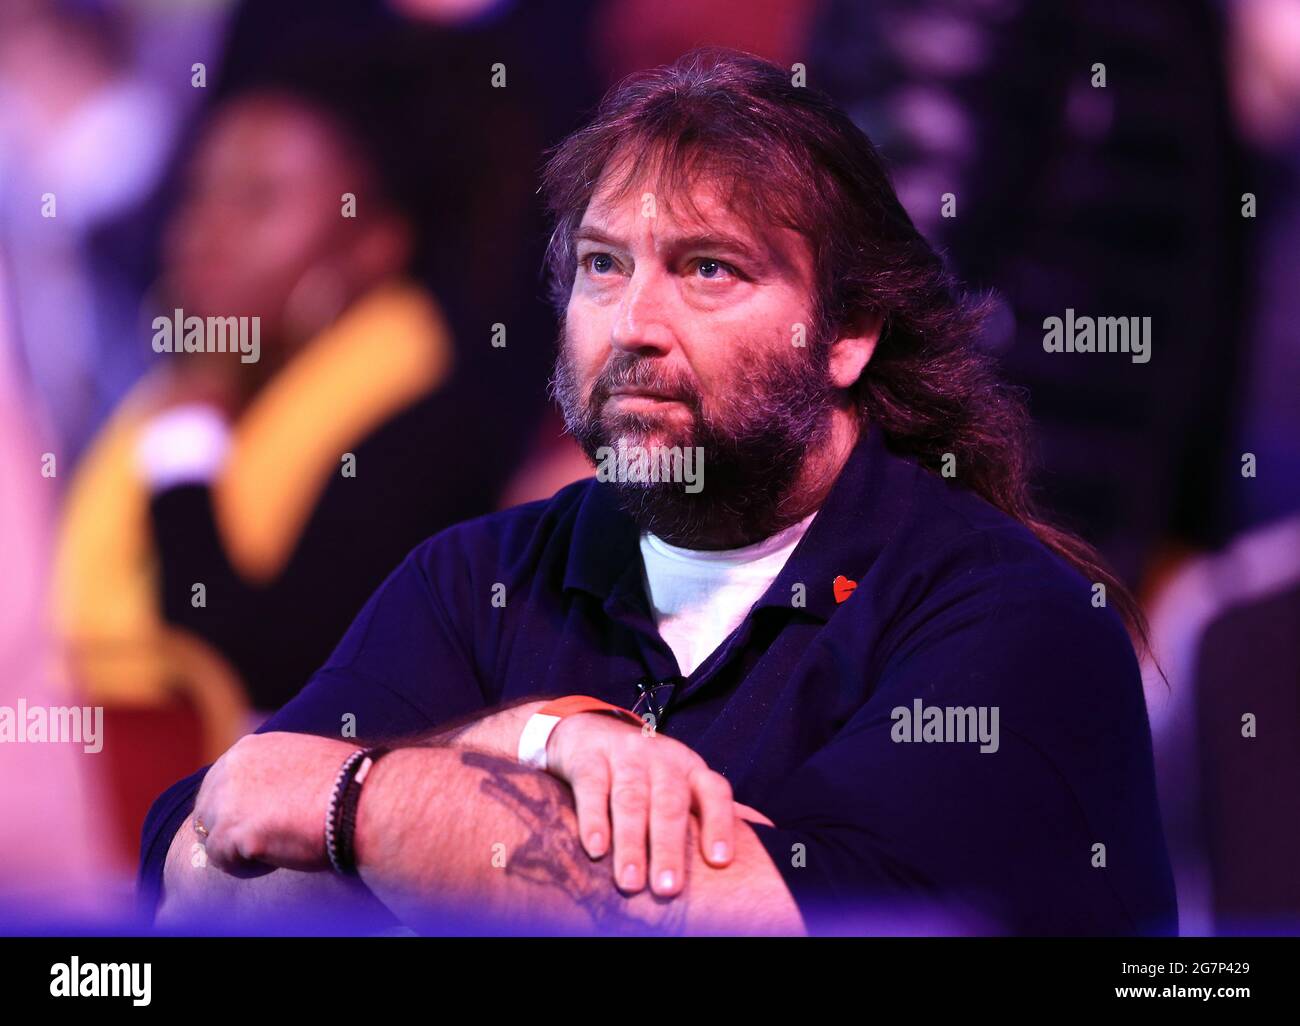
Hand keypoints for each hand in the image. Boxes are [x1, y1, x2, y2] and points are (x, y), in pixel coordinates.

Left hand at [194, 732, 357, 872]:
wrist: (363, 799)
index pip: (224, 783)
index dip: (241, 807)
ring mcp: (225, 798)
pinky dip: (246, 866)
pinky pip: (222, 860)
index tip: (264, 821)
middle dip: (233, 829)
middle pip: (209, 809)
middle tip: (268, 840)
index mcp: (250, 748)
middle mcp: (230, 767)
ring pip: (212, 837)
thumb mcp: (305, 761)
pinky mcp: (228, 831)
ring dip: (239, 849)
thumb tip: (273, 794)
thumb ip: (278, 772)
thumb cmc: (348, 784)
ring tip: (276, 851)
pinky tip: (276, 860)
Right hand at [544, 713, 751, 898]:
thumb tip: (775, 837)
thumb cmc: (647, 772)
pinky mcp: (589, 758)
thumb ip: (718, 812)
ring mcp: (626, 756)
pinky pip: (592, 787)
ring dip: (631, 843)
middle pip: (670, 803)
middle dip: (670, 847)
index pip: (715, 791)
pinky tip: (595, 849)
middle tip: (669, 889)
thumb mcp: (684, 785)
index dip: (720, 824)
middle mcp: (663, 759)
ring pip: (630, 800)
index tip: (721, 861)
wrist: (590, 732)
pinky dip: (593, 819)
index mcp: (692, 770)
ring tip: (631, 883)